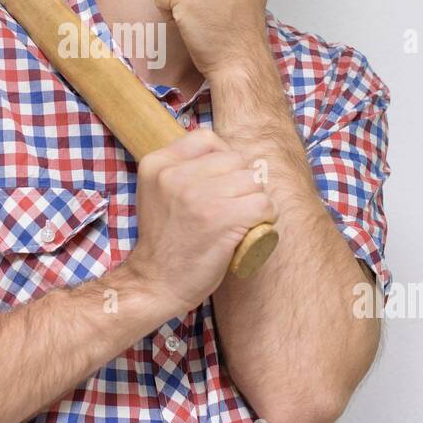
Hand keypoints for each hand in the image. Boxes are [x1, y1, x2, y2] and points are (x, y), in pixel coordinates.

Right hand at [123, 128, 278, 317]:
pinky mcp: (220, 218)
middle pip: (236, 160)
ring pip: (253, 181)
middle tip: (232, 210)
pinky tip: (252, 230)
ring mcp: (197, 195)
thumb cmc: (166, 241)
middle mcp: (174, 174)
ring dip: (255, 202)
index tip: (219, 187)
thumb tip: (227, 155)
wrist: (155, 283)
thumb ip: (181, 169)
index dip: (222, 162)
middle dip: (241, 184)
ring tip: (241, 221)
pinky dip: (266, 218)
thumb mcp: (159, 193)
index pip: (207, 140)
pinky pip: (263, 205)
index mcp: (157, 163)